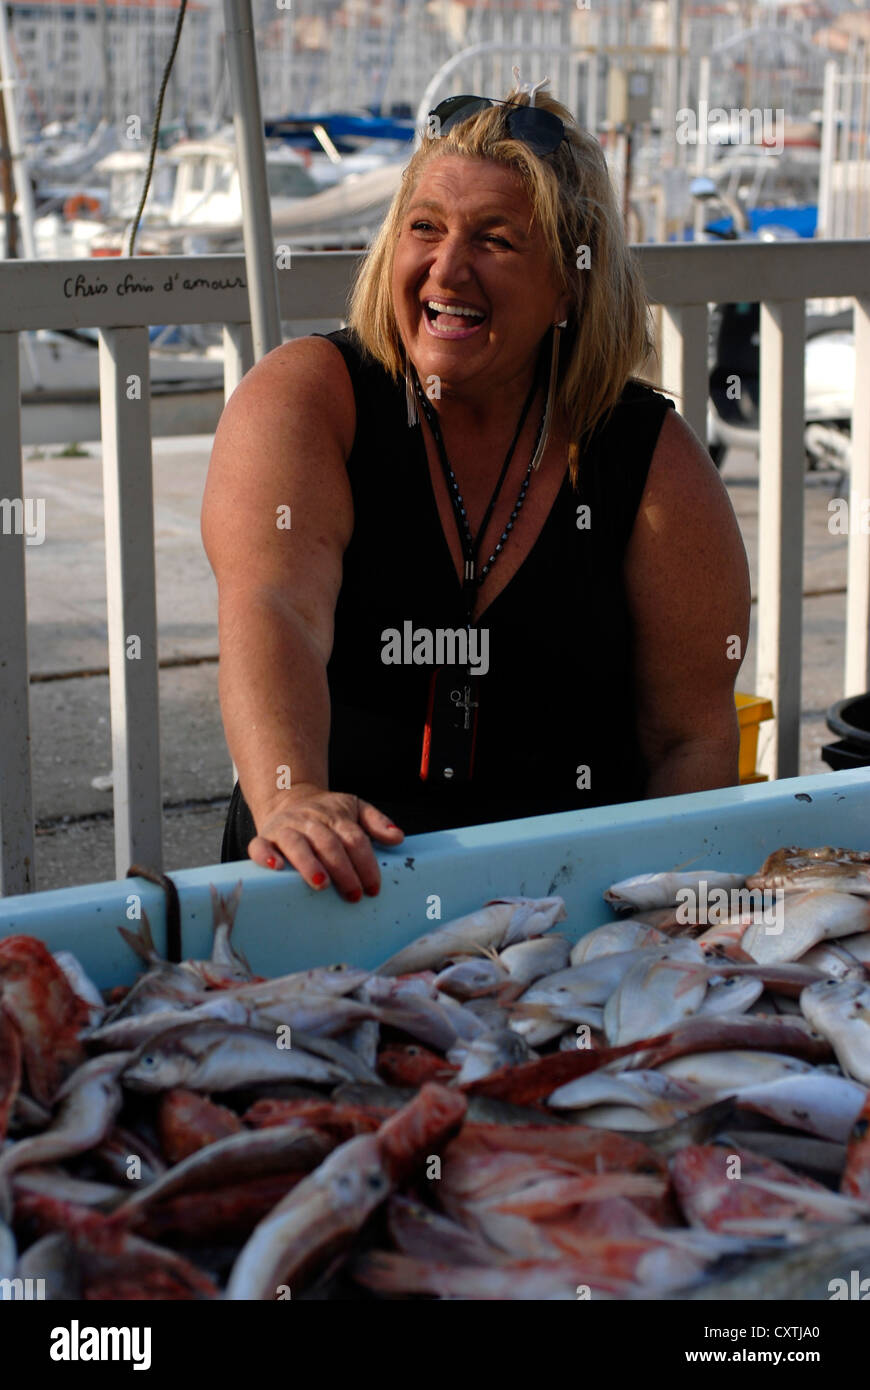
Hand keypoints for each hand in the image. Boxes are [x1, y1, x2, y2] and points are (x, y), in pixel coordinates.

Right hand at [247, 783, 403, 900]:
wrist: (289, 797)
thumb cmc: (327, 812)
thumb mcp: (355, 808)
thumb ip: (377, 822)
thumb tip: (398, 837)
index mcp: (336, 817)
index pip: (355, 839)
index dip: (366, 863)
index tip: (373, 888)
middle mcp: (310, 821)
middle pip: (329, 844)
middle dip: (343, 870)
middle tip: (353, 894)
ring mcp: (286, 828)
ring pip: (296, 844)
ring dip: (309, 864)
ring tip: (321, 885)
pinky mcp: (264, 837)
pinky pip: (259, 846)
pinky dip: (266, 856)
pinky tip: (276, 868)